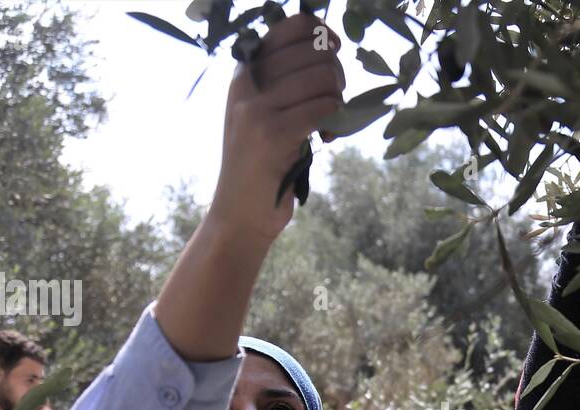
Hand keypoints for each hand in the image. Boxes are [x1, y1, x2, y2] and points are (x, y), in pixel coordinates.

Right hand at [210, 13, 344, 243]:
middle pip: (315, 52)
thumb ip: (285, 82)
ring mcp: (256, 108)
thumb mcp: (265, 113)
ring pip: (323, 77)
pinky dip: (336, 120)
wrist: (240, 213)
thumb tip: (329, 50)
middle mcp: (246, 83)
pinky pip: (324, 107)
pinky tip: (326, 138)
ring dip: (339, 99)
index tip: (335, 53)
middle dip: (338, 75)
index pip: (293, 26)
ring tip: (330, 123)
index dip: (325, 34)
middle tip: (335, 101)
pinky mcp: (272, 134)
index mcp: (245, 72)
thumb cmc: (262, 164)